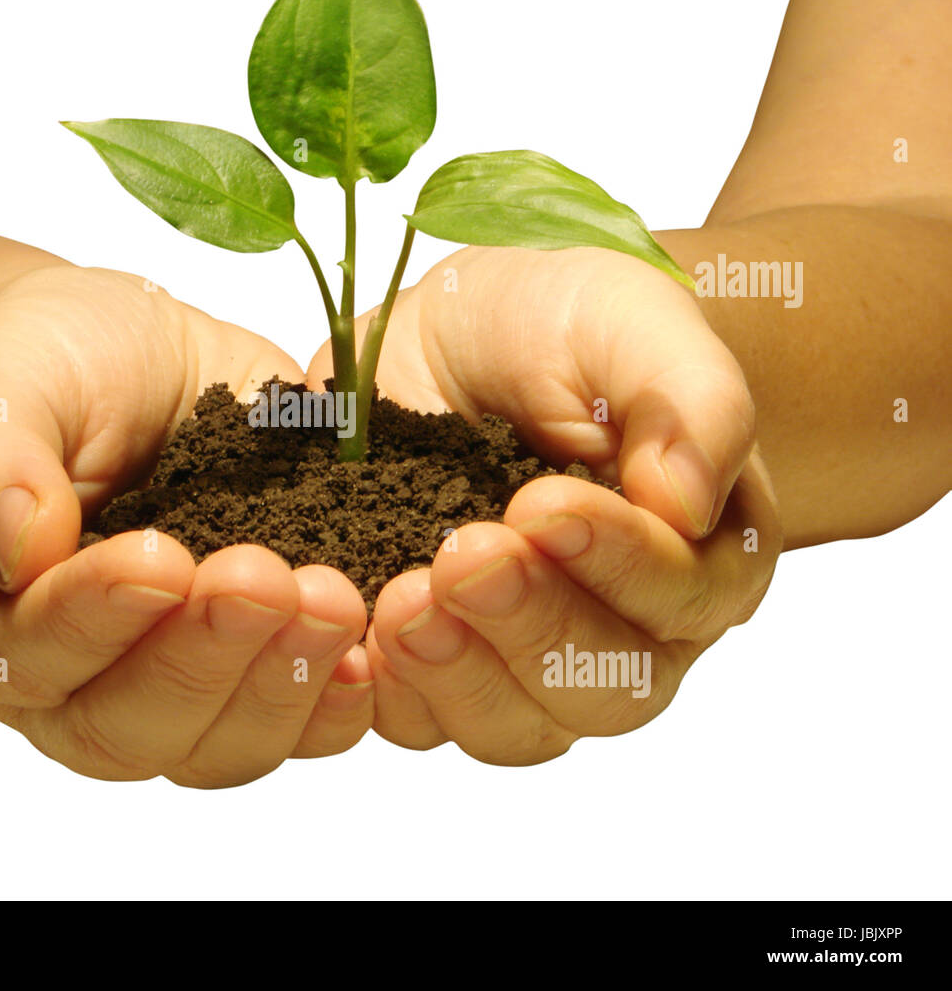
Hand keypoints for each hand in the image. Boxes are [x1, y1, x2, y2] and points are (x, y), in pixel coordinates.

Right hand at [0, 266, 372, 785]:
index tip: (158, 560)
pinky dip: (334, 701)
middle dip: (202, 660)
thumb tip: (19, 546)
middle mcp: (65, 683)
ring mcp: (164, 686)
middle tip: (265, 580)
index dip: (91, 620)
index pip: (25, 656)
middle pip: (125, 727)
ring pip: (217, 746)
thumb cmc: (48, 367)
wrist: (131, 359)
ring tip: (333, 602)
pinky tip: (369, 653)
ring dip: (280, 685)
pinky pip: (293, 724)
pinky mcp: (248, 668)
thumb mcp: (6, 381)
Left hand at [308, 245, 781, 763]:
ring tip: (402, 602)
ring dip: (455, 675)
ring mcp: (521, 658)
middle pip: (601, 691)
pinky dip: (383, 690)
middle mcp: (621, 631)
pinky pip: (414, 717)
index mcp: (695, 558)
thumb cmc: (569, 325)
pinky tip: (353, 638)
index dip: (616, 563)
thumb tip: (687, 502)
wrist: (465, 332)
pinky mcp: (433, 656)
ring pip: (509, 725)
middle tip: (464, 556)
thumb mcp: (633, 323)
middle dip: (529, 627)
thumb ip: (691, 400)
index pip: (678, 599)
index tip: (543, 502)